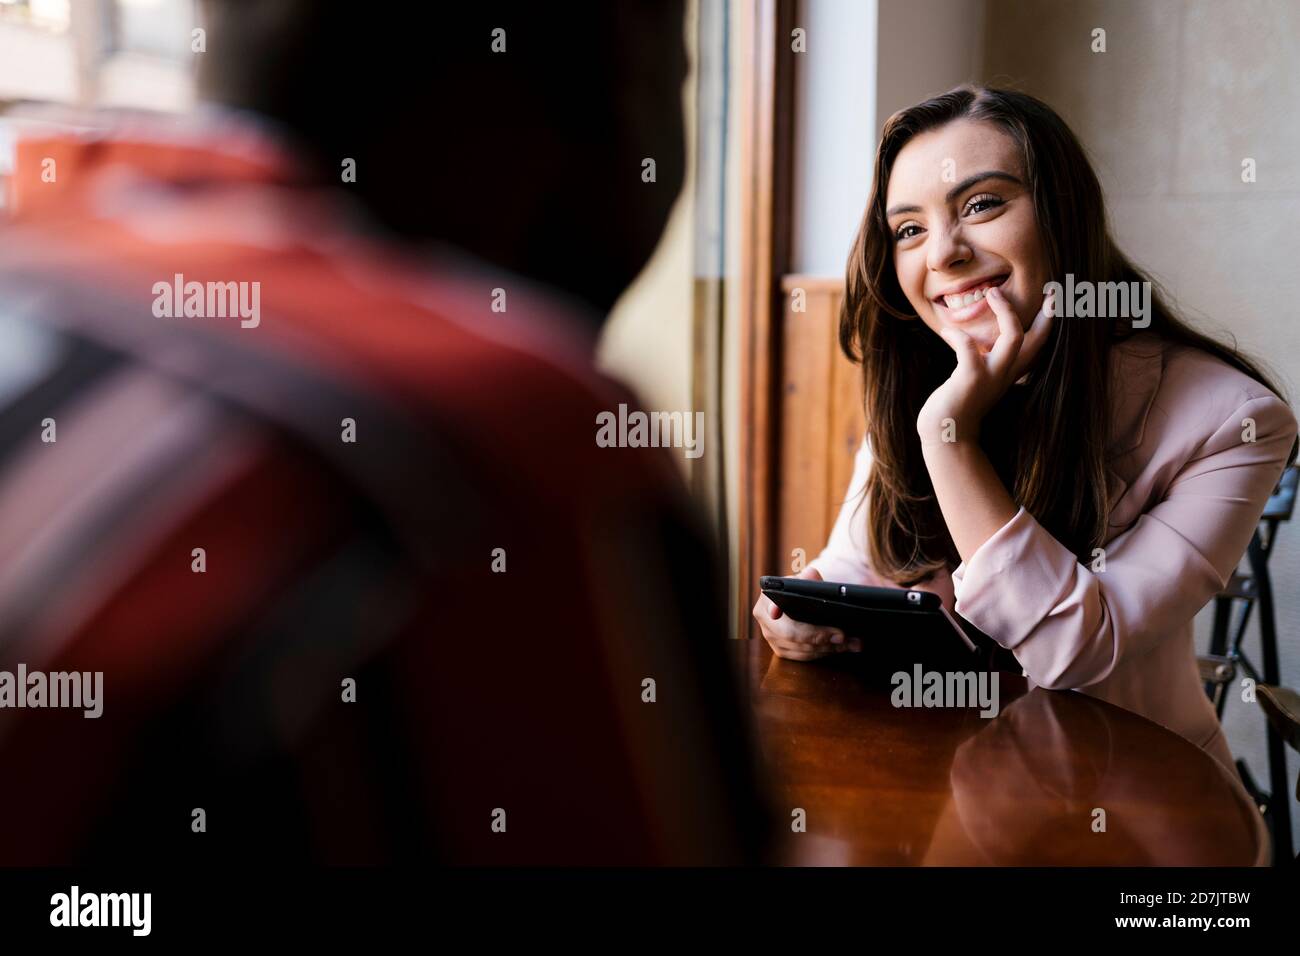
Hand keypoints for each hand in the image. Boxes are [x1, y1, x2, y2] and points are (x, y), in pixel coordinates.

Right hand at [751, 566, 861, 660]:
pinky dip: (825, 652)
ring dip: (828, 647)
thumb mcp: (804, 581)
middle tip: (842, 635)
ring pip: (801, 649)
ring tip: (851, 642)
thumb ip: (809, 577)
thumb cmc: (801, 591)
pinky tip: (842, 647)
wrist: (799, 603)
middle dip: (819, 636)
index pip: (773, 608)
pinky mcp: (782, 651)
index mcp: (767, 601)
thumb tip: (811, 575)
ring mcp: (772, 639)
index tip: (779, 613)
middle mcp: (766, 622)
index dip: (776, 611)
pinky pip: (805, 657)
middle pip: (791, 635)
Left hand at [916, 286, 1054, 446]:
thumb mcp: (980, 378)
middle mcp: (1007, 373)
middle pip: (1039, 339)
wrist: (946, 433)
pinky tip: (947, 332)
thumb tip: (979, 338)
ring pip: (1014, 337)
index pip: (1040, 345)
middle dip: (1048, 313)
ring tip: (992, 293)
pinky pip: (968, 348)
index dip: (1050, 322)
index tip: (1056, 298)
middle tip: (1050, 288)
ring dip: (1006, 312)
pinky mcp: (970, 378)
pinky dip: (958, 335)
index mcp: (1011, 372)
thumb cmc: (959, 402)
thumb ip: (986, 360)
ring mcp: (991, 375)